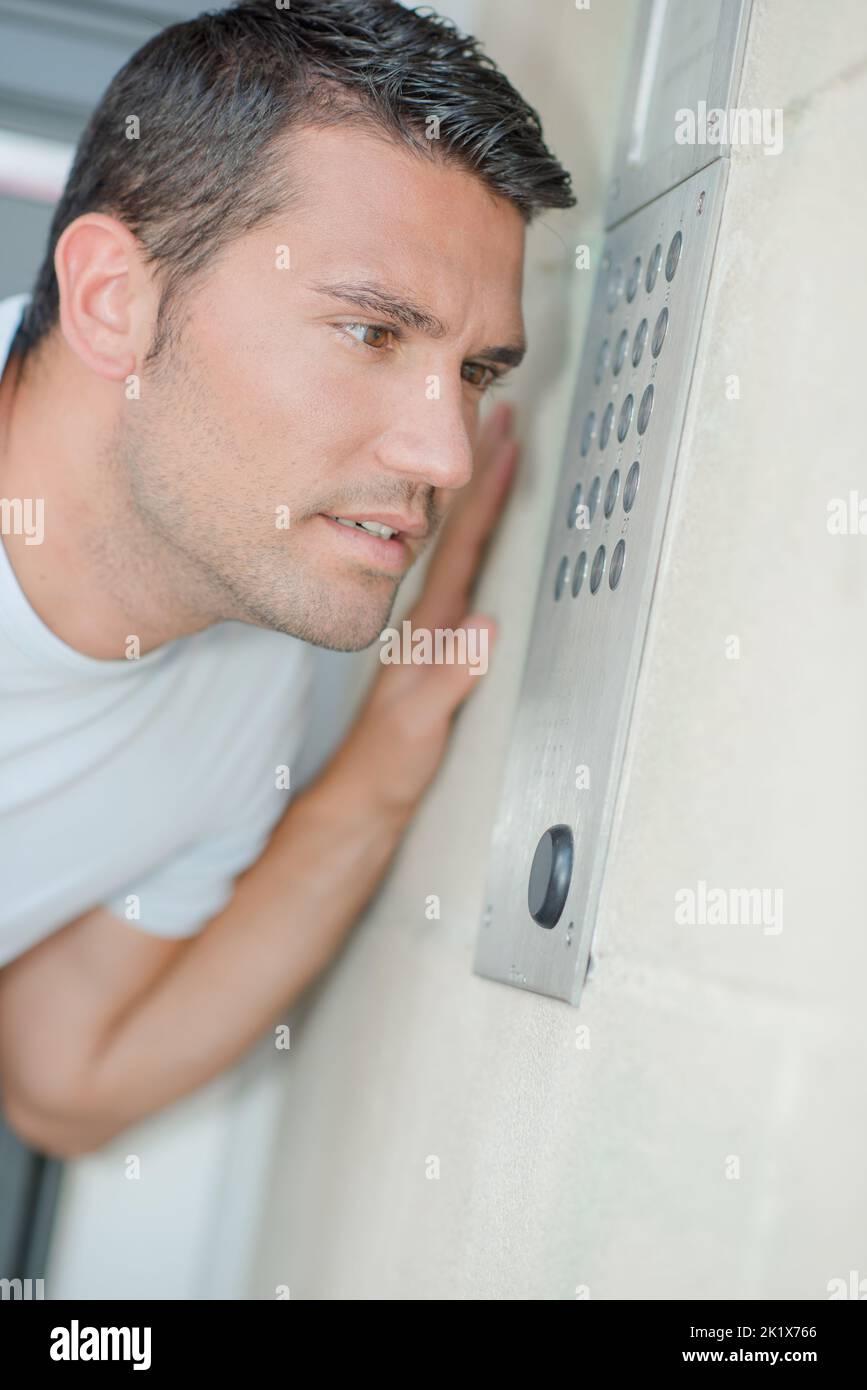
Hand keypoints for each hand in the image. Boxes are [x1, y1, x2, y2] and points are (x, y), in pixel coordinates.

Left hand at [331, 401, 519, 818]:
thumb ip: (448, 678)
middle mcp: (427, 620)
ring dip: (477, 501)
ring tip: (497, 457)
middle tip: (509, 421)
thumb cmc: (385, 762)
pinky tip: (475, 536)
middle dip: (485, 475)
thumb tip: (483, 631)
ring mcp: (430, 632)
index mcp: (426, 626)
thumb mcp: (418, 724)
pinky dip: (471, 544)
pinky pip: (457, 578)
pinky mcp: (434, 650)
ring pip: (456, 549)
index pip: (460, 545)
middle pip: (459, 531)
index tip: (508, 444)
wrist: (363, 795)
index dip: (486, 494)